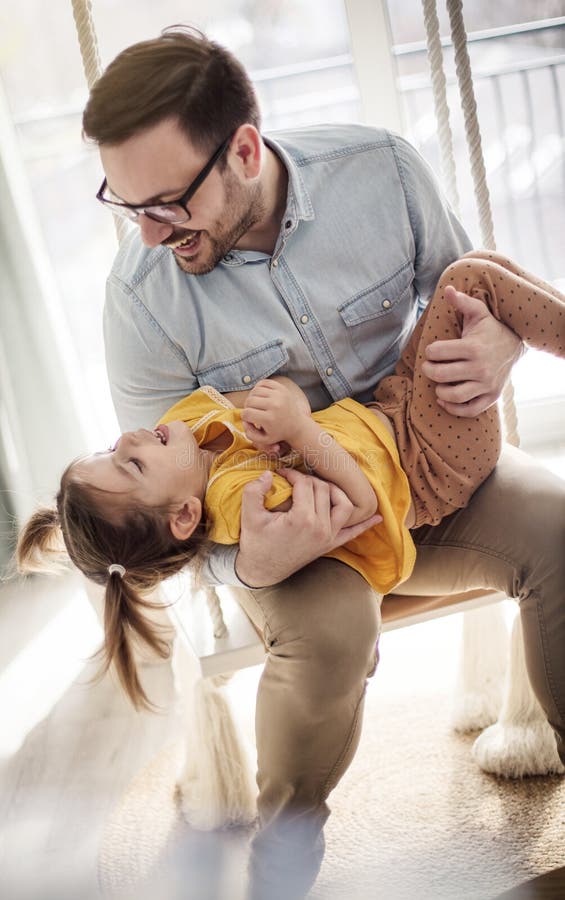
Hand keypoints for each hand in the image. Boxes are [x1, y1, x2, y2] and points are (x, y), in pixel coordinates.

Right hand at [235, 469, 381, 587]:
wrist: (261, 571)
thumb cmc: (255, 543)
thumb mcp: (249, 516)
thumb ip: (254, 491)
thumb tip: (267, 473)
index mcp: (302, 519)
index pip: (305, 484)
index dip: (292, 474)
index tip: (281, 474)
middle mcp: (320, 528)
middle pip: (324, 490)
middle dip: (309, 480)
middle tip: (295, 480)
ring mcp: (328, 537)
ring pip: (344, 505)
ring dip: (335, 492)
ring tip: (319, 488)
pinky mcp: (330, 545)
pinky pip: (352, 533)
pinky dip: (365, 525)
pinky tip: (376, 518)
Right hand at [241, 379, 307, 451]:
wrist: (297, 425)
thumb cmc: (277, 433)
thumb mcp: (263, 440)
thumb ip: (249, 433)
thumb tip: (243, 420)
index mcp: (270, 419)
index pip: (246, 413)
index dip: (244, 417)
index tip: (250, 420)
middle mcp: (275, 405)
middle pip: (249, 401)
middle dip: (247, 407)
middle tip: (251, 412)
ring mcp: (279, 395)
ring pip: (254, 391)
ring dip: (251, 398)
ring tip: (255, 404)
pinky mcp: (282, 388)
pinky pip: (263, 383)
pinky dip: (258, 388)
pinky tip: (260, 396)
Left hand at [421, 285, 522, 416]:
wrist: (515, 347)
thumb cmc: (490, 330)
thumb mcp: (479, 313)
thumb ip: (463, 302)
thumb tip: (447, 289)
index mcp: (473, 348)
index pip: (438, 353)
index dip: (429, 351)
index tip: (432, 350)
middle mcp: (480, 368)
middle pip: (441, 375)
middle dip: (429, 370)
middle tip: (428, 367)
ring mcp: (486, 385)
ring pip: (453, 395)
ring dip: (440, 391)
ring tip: (439, 383)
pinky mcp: (491, 397)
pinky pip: (469, 410)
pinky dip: (453, 408)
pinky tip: (445, 399)